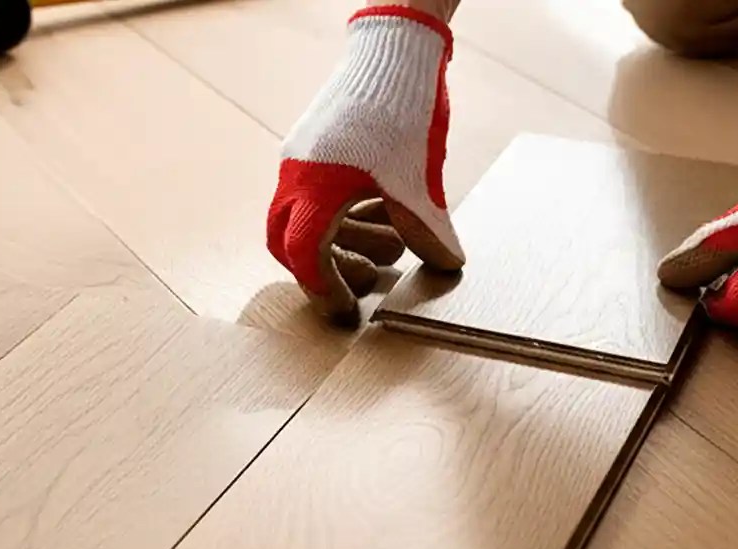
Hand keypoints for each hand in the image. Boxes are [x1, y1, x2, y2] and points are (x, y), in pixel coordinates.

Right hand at [267, 6, 464, 323]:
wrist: (394, 50)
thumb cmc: (403, 111)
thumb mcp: (420, 183)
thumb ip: (429, 231)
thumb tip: (447, 266)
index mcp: (317, 187)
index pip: (305, 256)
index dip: (325, 289)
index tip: (348, 310)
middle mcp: (298, 174)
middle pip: (290, 242)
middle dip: (324, 270)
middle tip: (361, 285)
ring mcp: (300, 157)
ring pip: (304, 217)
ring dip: (342, 241)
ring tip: (389, 247)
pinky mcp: (312, 144)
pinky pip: (314, 191)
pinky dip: (342, 213)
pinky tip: (382, 212)